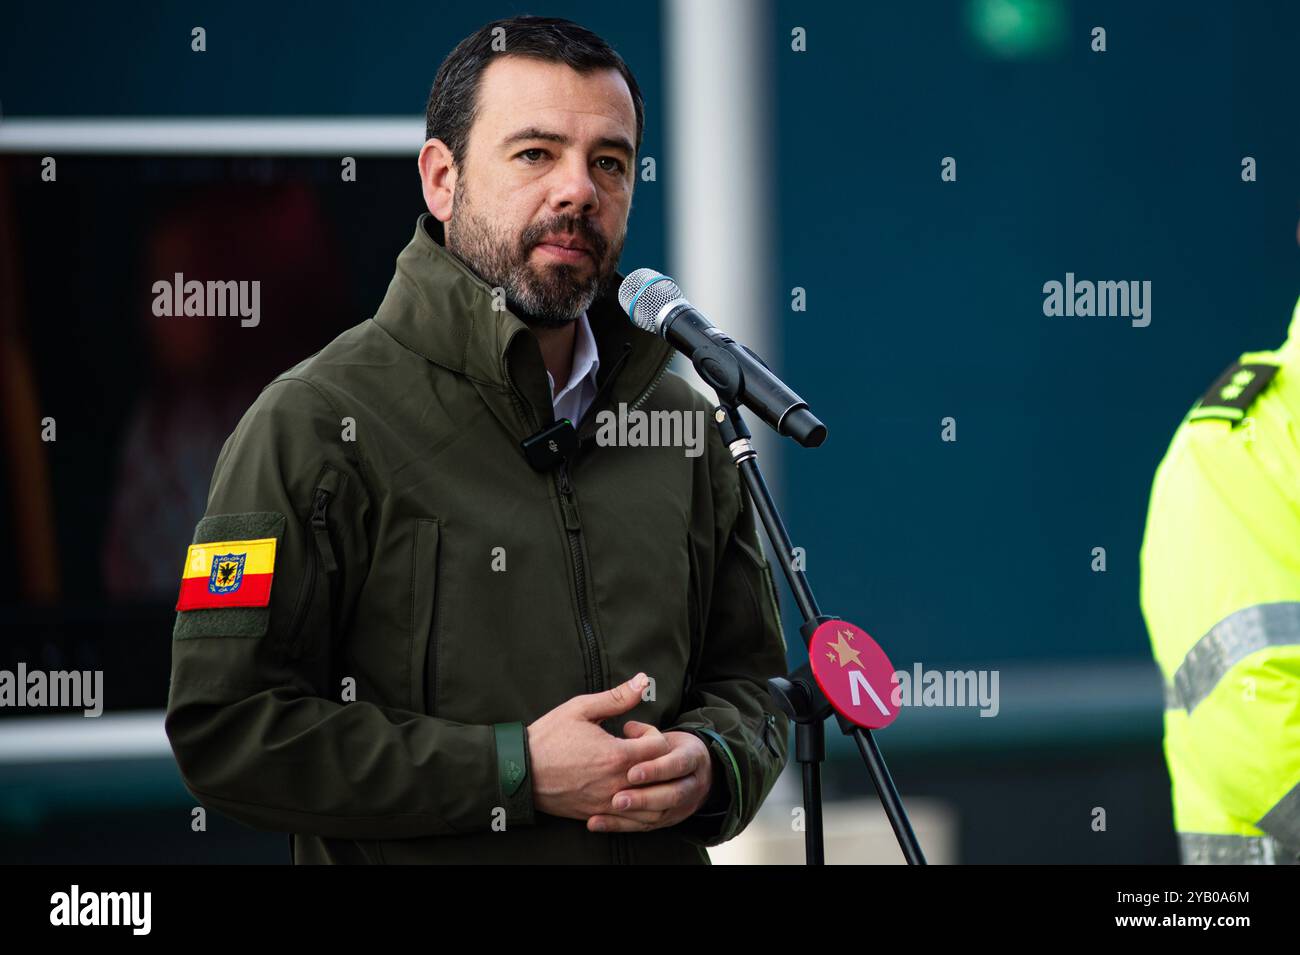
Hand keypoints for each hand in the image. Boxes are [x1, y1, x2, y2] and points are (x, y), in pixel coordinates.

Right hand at [526, 674, 671, 819]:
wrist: (519, 771)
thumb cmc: (548, 737)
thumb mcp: (580, 709)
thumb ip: (617, 697)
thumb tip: (643, 680)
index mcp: (616, 755)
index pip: (660, 748)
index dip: (651, 733)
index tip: (631, 730)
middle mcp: (616, 783)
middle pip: (659, 775)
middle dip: (654, 758)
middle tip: (635, 747)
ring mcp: (607, 802)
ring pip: (649, 801)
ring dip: (648, 784)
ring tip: (632, 768)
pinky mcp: (598, 814)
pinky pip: (630, 817)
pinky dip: (635, 804)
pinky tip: (622, 787)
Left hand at [586, 725, 713, 833]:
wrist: (693, 772)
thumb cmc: (671, 749)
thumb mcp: (666, 735)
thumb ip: (647, 733)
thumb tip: (628, 728)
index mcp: (693, 758)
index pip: (678, 765)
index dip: (656, 769)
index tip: (631, 773)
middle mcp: (692, 785)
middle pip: (672, 795)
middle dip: (644, 798)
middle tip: (618, 798)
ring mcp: (681, 806)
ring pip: (660, 815)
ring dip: (633, 813)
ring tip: (610, 808)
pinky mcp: (666, 820)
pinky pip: (644, 826)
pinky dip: (619, 825)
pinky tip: (597, 822)